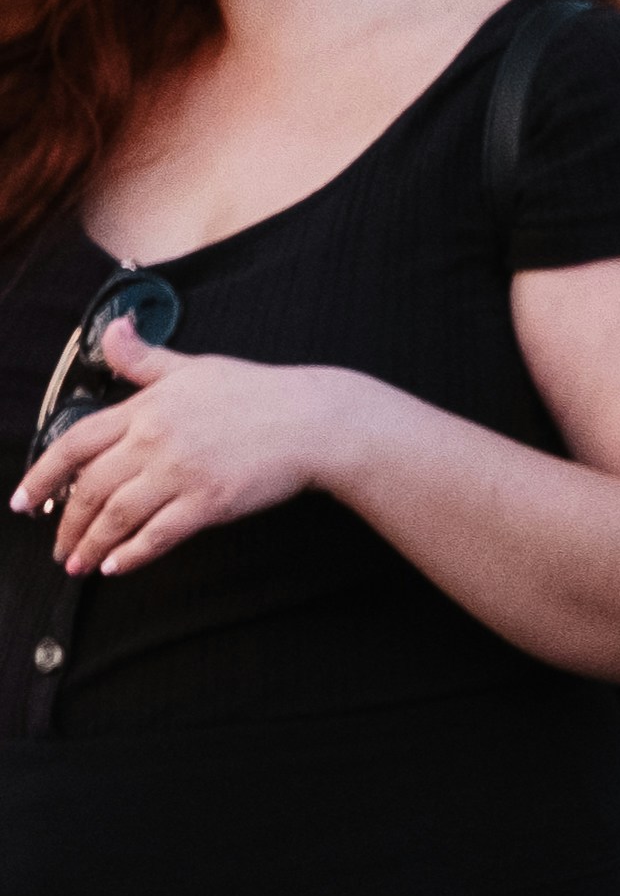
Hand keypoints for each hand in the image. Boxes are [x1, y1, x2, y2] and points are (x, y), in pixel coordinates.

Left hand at [11, 318, 376, 576]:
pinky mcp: (210, 502)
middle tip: (58, 547)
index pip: (74, 444)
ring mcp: (181, 473)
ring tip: (79, 563)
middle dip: (67, 523)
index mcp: (145, 410)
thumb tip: (115, 330)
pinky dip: (133, 553)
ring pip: (118, 515)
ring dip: (92, 544)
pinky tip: (117, 566)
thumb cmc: (260, 393)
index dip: (41, 476)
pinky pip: (159, 534)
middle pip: (91, 488)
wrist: (314, 421)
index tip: (23, 501)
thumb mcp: (195, 367)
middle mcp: (154, 442)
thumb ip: (145, 359)